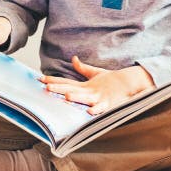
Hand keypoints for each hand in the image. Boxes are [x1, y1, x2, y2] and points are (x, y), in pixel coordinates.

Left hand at [38, 56, 156, 114]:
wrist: (130, 83)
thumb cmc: (112, 81)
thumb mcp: (96, 73)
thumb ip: (82, 68)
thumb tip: (73, 58)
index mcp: (85, 85)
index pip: (66, 81)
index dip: (54, 80)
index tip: (40, 79)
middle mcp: (90, 91)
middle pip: (72, 89)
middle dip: (59, 88)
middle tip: (46, 87)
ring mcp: (99, 98)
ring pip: (85, 98)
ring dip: (76, 97)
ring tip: (66, 97)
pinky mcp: (109, 104)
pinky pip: (102, 108)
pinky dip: (97, 110)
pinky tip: (90, 112)